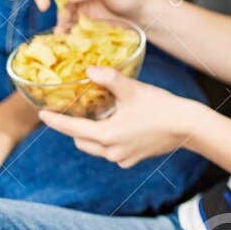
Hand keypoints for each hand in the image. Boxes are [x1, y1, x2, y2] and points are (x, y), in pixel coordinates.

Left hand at [39, 68, 203, 167]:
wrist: (188, 127)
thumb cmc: (162, 107)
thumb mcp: (133, 90)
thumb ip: (109, 79)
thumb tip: (89, 70)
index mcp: (107, 135)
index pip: (72, 128)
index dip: (56, 121)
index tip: (41, 115)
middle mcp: (111, 151)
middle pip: (81, 141)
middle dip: (74, 128)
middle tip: (74, 112)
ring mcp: (122, 158)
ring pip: (96, 147)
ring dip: (92, 134)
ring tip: (99, 117)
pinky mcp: (132, 159)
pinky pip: (112, 151)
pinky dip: (109, 140)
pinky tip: (120, 126)